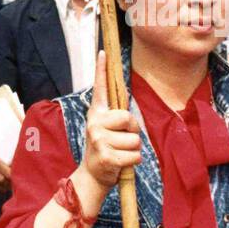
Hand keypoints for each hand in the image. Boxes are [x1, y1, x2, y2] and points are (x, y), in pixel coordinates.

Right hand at [80, 50, 141, 192]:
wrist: (92, 175)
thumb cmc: (105, 149)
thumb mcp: (105, 130)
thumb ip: (115, 117)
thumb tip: (126, 101)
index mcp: (96, 114)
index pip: (100, 88)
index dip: (102, 69)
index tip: (103, 52)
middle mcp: (95, 123)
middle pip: (129, 118)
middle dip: (133, 132)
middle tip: (122, 140)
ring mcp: (99, 139)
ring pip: (135, 140)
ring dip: (134, 150)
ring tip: (120, 153)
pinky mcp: (106, 156)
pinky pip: (135, 155)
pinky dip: (134, 162)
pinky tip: (121, 163)